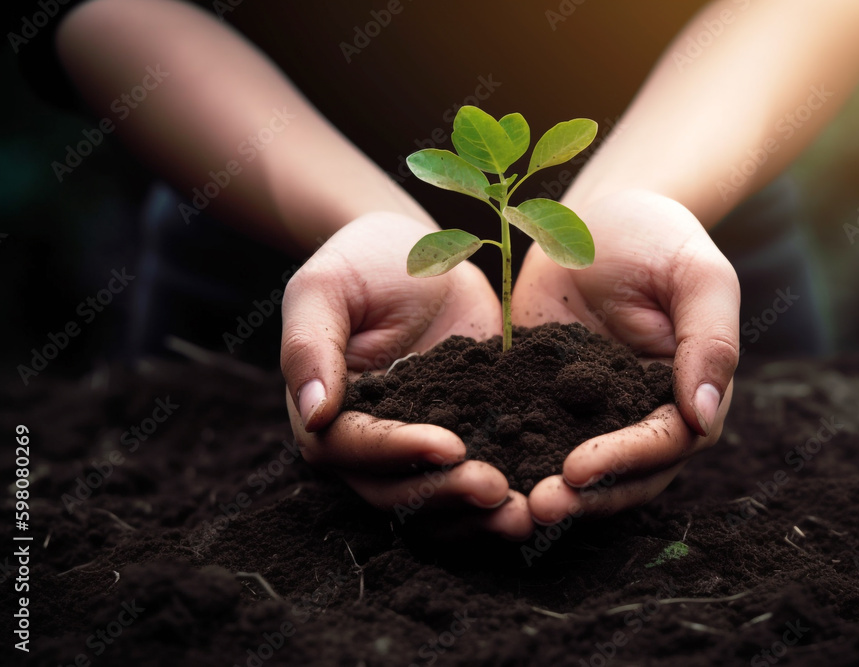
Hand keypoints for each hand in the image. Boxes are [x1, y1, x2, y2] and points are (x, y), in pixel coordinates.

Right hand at [281, 212, 533, 539]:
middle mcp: (373, 442)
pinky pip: (485, 471)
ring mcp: (424, 442)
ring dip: (480, 514)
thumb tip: (313, 414)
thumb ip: (310, 347)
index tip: (450, 445)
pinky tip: (547, 493)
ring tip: (526, 514)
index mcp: (331, 413)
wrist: (422, 252)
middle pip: (397, 491)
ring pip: (440, 500)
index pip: (353, 449)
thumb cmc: (362, 262)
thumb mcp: (325, 289)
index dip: (398, 453)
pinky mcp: (471, 432)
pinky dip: (512, 488)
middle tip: (496, 490)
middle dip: (446, 494)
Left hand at [510, 189, 738, 523]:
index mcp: (684, 394)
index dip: (625, 462)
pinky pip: (532, 434)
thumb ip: (709, 342)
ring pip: (577, 468)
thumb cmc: (660, 238)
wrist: (598, 217)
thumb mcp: (697, 277)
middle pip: (621, 474)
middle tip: (539, 508)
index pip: (664, 445)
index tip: (580, 470)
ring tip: (511, 504)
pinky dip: (513, 456)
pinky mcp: (545, 398)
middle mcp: (639, 415)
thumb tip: (705, 417)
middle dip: (583, 495)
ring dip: (549, 489)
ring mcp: (590, 411)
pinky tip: (480, 467)